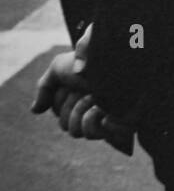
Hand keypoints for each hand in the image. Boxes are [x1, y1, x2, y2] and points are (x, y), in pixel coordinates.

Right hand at [31, 26, 133, 154]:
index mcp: (81, 98)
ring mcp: (108, 118)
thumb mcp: (59, 67)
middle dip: (72, 104)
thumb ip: (45, 87)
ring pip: (77, 131)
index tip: (73, 82)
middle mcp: (94, 109)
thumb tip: (35, 111)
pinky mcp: (122, 124)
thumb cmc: (94, 58)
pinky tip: (106, 111)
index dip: (61, 98)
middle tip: (87, 88)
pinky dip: (98, 121)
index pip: (58, 114)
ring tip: (97, 96)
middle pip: (66, 125)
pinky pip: (98, 134)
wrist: (121, 55)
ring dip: (83, 110)